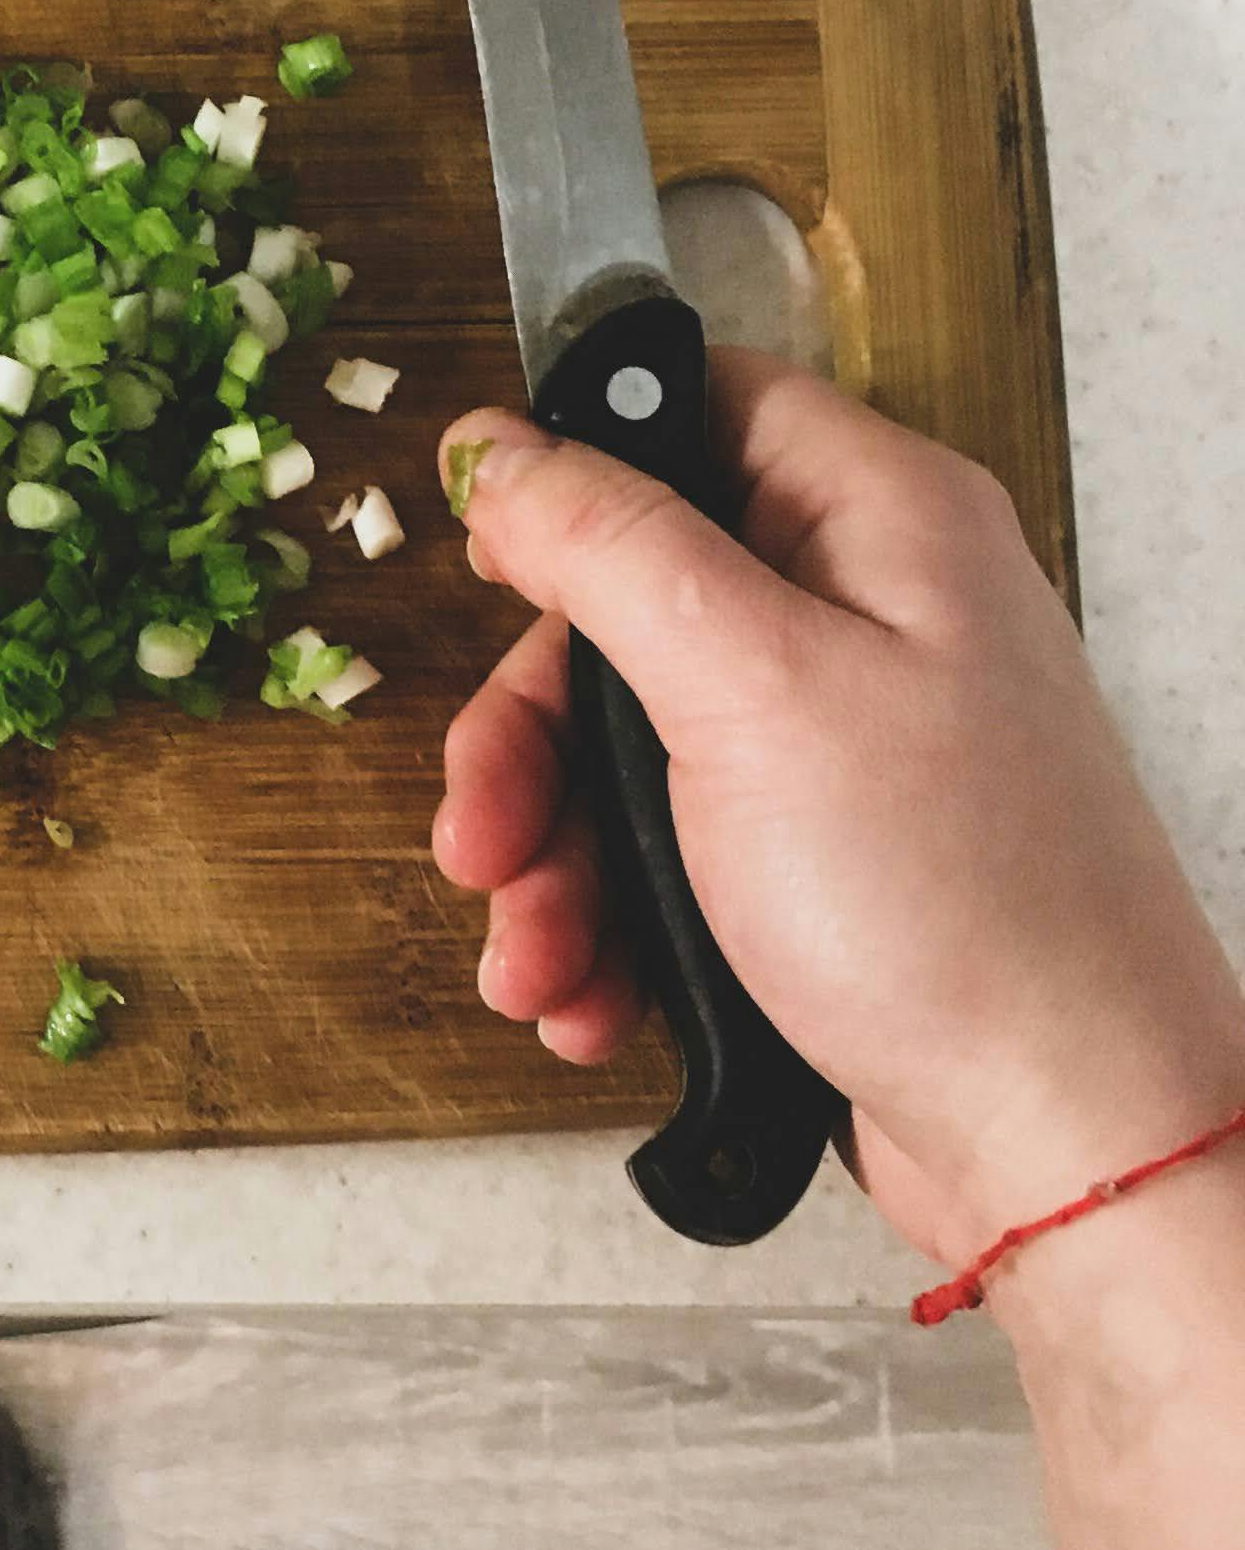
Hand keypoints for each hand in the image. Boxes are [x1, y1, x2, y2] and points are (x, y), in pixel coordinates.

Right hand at [430, 351, 1244, 1276]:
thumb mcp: (750, 690)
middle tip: (485, 831)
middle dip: (533, 740)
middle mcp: (872, 618)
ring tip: (537, 957)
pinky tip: (596, 996)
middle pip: (628, 606)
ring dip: (553, 860)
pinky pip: (668, 857)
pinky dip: (609, 925)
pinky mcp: (820, 862)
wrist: (1065, 1140)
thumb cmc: (963, 912)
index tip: (491, 558)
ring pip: (629, 750)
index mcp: (881, 524)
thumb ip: (610, 545)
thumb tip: (502, 445)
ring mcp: (847, 747)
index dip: (576, 469)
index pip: (701, 409)